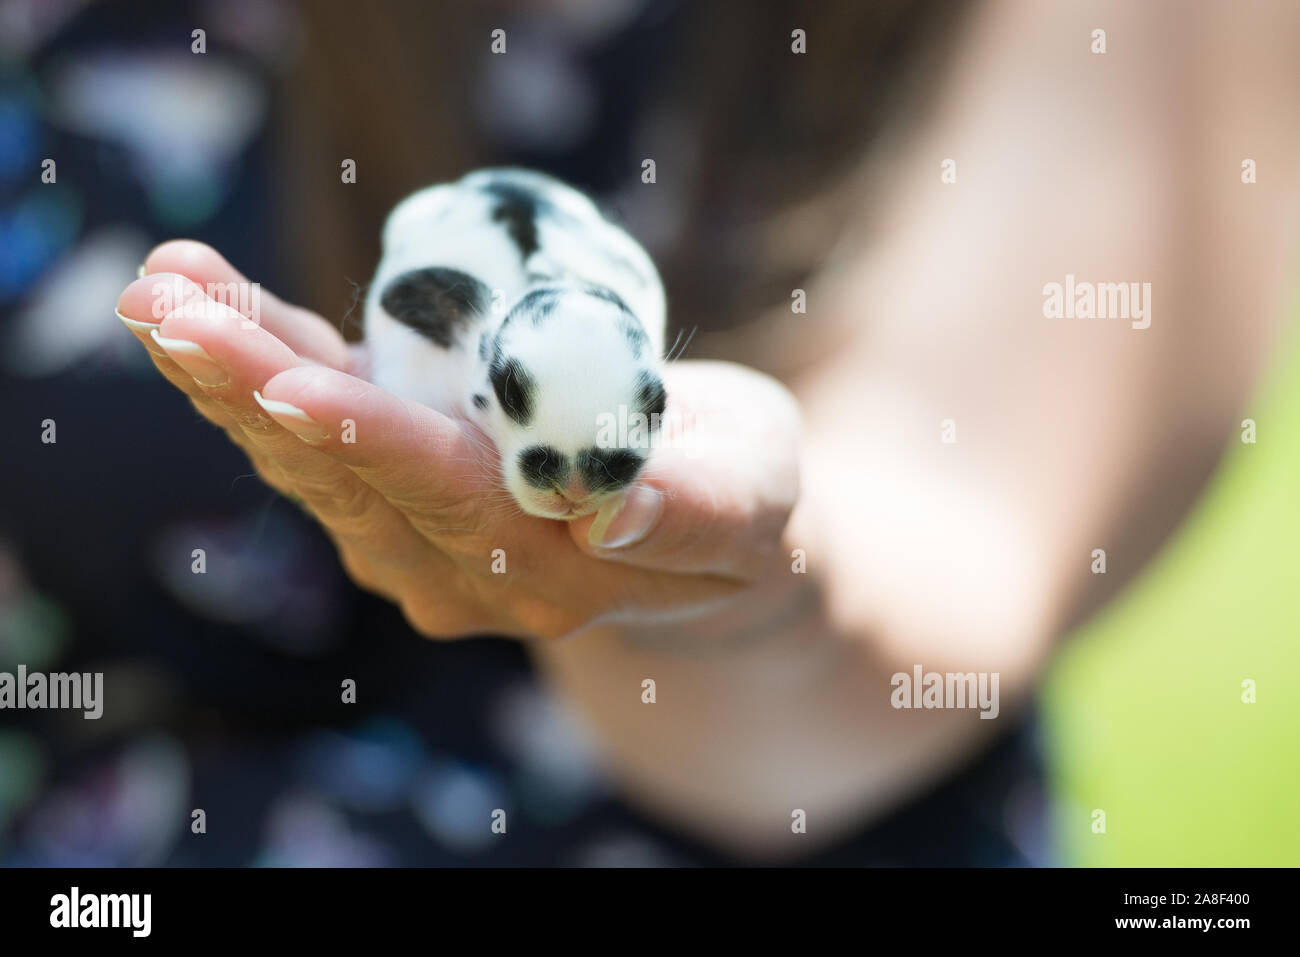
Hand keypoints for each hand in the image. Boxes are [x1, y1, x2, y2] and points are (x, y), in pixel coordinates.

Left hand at [117, 241, 800, 639]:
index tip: (291, 383)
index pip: (451, 499)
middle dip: (254, 386)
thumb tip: (614, 511)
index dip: (374, 439)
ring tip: (163, 284)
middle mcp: (463, 570)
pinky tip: (200, 302)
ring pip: (306, 456)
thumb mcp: (756, 498)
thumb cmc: (743, 494)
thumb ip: (697, 511)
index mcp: (552, 572)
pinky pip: (311, 433)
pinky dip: (253, 368)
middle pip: (346, 475)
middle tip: (169, 304)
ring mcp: (417, 539)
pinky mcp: (393, 494)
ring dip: (229, 370)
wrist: (696, 529)